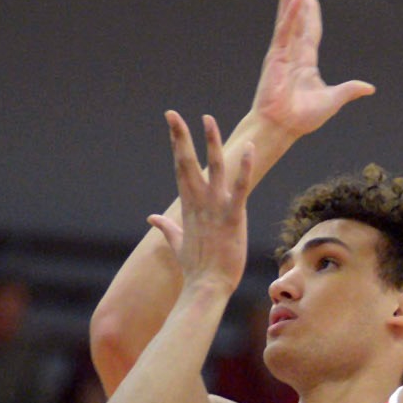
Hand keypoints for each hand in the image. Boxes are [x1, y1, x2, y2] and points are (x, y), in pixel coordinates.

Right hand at [151, 113, 253, 293]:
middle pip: (187, 162)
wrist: (206, 287)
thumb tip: (152, 218)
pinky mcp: (233, 216)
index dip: (177, 143)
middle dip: (180, 137)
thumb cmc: (196, 268)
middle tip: (173, 114)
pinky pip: (241, 188)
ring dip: (211, 143)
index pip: (181, 167)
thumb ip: (166, 227)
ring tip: (208, 119)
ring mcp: (215, 208)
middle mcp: (199, 202)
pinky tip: (250, 149)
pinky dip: (244, 169)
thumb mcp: (177, 243)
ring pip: (213, 168)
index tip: (172, 121)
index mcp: (189, 206)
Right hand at [251, 0, 374, 136]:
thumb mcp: (333, 100)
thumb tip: (369, 88)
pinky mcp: (276, 55)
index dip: (311, 13)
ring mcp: (283, 51)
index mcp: (305, 61)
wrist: (283, 128)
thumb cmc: (302, 118)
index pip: (310, 31)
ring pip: (288, 16)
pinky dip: (292, 13)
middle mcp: (292, 52)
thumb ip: (349, 90)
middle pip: (296, 16)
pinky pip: (286, 29)